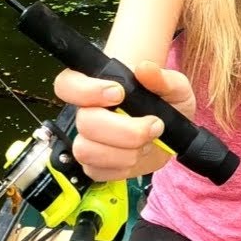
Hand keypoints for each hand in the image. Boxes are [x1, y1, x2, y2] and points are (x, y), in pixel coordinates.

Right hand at [53, 60, 195, 181]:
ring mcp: (87, 141)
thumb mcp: (174, 86)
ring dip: (124, 151)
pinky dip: (123, 166)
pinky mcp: (94, 166)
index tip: (118, 93)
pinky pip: (97, 171)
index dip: (86, 91)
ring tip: (147, 142)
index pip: (67, 85)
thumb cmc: (166, 101)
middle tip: (153, 124)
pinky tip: (138, 155)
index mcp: (95, 87)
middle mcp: (86, 113)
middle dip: (124, 130)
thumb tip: (145, 69)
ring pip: (87, 151)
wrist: (170, 129)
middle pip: (84, 122)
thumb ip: (162, 78)